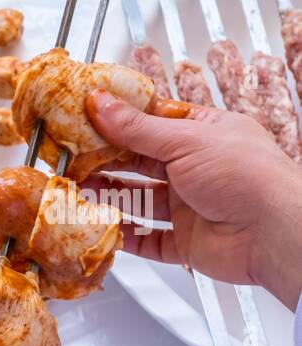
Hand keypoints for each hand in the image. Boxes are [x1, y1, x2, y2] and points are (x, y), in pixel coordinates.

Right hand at [84, 89, 301, 308]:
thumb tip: (100, 103)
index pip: (153, 122)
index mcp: (205, 134)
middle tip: (72, 159)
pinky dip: (124, 235)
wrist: (273, 233)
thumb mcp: (186, 139)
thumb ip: (136, 128)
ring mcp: (190, 207)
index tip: (84, 120)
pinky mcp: (185, 242)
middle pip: (140, 163)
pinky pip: (146, 239)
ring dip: (109, 196)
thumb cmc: (245, 175)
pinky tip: (103, 228)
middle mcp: (197, 168)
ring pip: (139, 200)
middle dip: (105, 162)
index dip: (118, 121)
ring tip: (78, 190)